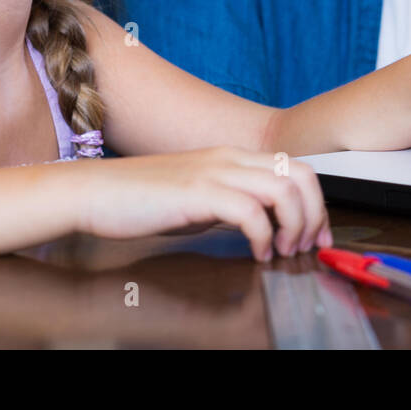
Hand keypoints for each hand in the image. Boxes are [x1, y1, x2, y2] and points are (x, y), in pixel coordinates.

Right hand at [71, 146, 330, 261]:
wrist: (94, 192)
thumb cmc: (138, 199)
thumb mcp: (197, 197)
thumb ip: (229, 203)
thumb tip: (261, 223)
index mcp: (231, 156)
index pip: (295, 168)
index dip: (316, 203)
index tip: (316, 235)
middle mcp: (229, 158)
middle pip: (301, 174)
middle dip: (315, 214)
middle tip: (307, 246)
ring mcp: (214, 172)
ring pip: (284, 189)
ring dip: (294, 226)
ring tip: (283, 251)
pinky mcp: (198, 192)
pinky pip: (251, 211)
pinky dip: (264, 236)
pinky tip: (257, 253)